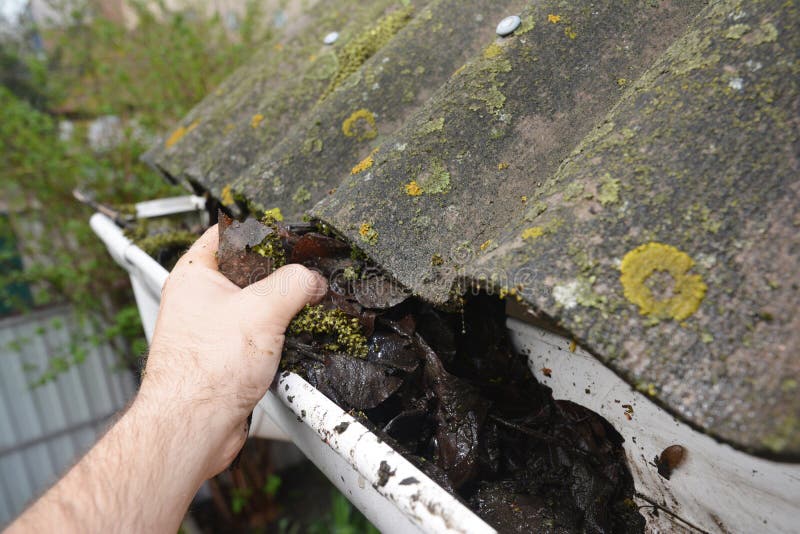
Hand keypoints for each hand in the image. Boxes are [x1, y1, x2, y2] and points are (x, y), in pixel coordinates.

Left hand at [139, 224, 326, 479]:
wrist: (195, 427)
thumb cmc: (204, 372)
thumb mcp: (263, 310)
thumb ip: (295, 284)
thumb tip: (313, 279)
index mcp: (195, 275)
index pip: (226, 233)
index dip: (258, 229)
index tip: (288, 232)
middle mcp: (199, 300)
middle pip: (247, 271)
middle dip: (280, 273)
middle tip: (306, 273)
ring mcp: (212, 330)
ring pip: (256, 306)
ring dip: (282, 309)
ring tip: (305, 307)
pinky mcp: (227, 357)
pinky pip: (259, 336)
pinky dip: (279, 336)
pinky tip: (295, 340)